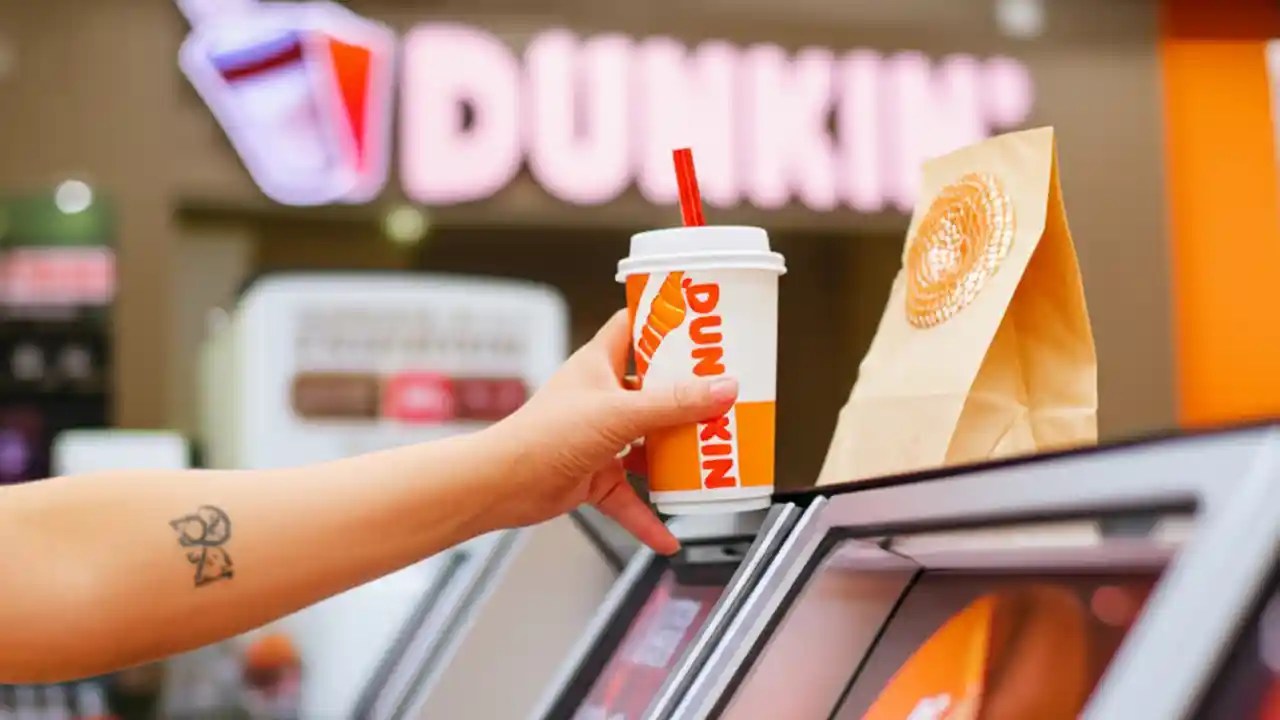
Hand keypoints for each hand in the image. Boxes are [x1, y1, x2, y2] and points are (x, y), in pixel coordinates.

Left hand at [483, 310, 736, 553]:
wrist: (503, 485)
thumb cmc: (542, 435)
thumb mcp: (620, 413)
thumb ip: (674, 404)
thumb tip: (722, 390)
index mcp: (599, 363)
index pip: (634, 326)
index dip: (664, 321)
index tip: (701, 325)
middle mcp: (601, 396)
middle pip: (654, 389)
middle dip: (688, 398)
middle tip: (724, 398)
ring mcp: (599, 437)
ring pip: (648, 443)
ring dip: (675, 456)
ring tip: (711, 462)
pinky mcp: (595, 475)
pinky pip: (630, 496)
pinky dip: (648, 515)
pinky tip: (669, 534)